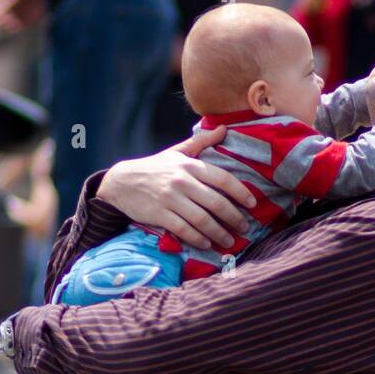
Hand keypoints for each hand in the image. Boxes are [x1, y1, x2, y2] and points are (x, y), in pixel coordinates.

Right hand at [96, 128, 258, 250]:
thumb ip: (200, 143)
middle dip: (234, 218)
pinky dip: (198, 239)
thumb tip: (223, 129)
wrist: (121, 182)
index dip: (240, 192)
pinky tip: (207, 244)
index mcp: (189, 165)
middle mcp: (182, 181)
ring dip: (219, 233)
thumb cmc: (153, 168)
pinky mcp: (160, 215)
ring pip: (202, 220)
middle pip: (216, 202)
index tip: (252, 204)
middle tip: (244, 228)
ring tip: (229, 242)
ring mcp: (170, 199)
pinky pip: (184, 230)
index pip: (222, 178)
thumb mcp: (176, 152)